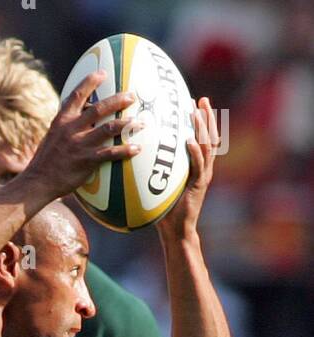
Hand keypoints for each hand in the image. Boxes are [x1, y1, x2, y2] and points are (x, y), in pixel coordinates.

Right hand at [24, 70, 140, 202]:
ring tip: (140, 122)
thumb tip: (78, 121)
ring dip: (126, 124)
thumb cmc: (44, 163)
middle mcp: (71, 129)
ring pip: (108, 128)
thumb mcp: (51, 139)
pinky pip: (110, 154)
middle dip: (117, 100)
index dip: (90, 82)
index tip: (102, 73)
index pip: (77, 95)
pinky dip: (125, 150)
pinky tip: (136, 149)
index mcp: (62, 121)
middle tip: (132, 96)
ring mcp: (80, 145)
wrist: (36, 183)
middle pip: (99, 108)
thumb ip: (65, 128)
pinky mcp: (86, 161)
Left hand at [157, 98, 219, 242]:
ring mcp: (203, 175)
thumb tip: (133, 154)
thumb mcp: (159, 184)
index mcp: (196, 165)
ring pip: (207, 146)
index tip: (192, 102)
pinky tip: (189, 140)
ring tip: (196, 112)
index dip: (199, 120)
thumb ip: (153, 169)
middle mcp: (203, 167)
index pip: (201, 137)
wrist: (176, 231)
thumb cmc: (164, 210)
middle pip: (209, 136)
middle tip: (200, 99)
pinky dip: (195, 151)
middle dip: (206, 117)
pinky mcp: (199, 185)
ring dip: (202, 128)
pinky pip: (199, 165)